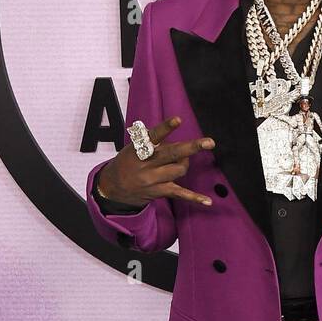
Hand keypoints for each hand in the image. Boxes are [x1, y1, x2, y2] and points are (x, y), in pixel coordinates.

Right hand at [96, 116, 214, 207]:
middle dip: (192, 147)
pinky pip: (180, 194)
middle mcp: (146, 164)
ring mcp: (153, 180)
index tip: (177, 120)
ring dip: (185, 163)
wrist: (112, 188)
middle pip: (172, 154)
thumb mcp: (133, 148)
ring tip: (180, 161)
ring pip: (179, 170)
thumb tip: (181, 147)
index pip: (153, 136)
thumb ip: (155, 145)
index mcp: (138, 149)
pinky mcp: (158, 192)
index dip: (165, 128)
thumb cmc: (128, 162)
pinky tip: (208, 201)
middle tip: (209, 142)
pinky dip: (194, 197)